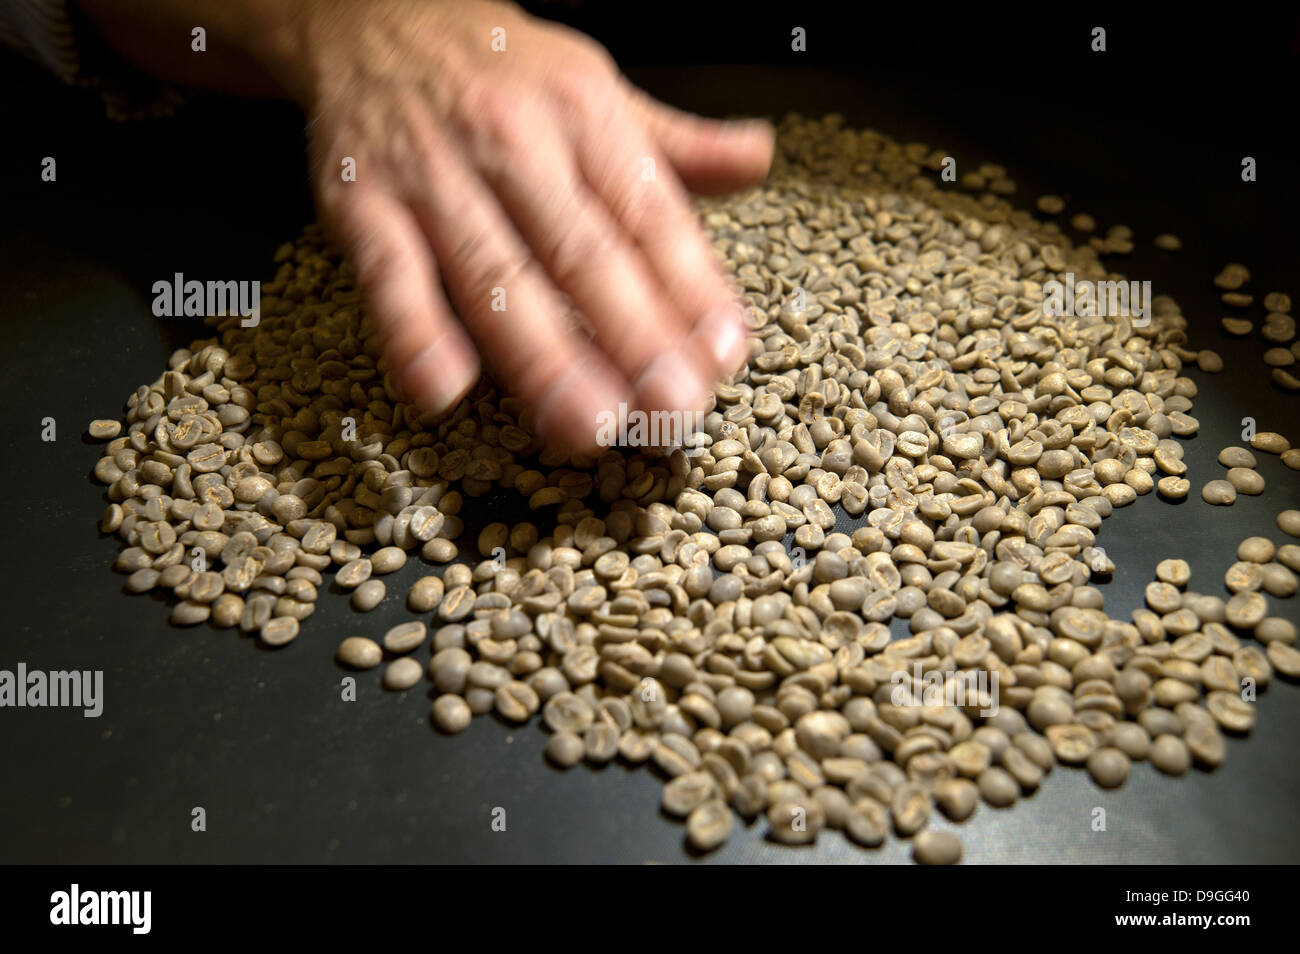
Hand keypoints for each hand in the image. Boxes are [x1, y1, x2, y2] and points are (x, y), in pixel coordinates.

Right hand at [286, 0, 773, 449]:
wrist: (376, 16)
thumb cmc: (500, 71)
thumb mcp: (599, 89)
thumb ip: (676, 144)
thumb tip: (757, 159)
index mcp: (585, 117)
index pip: (650, 214)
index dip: (691, 286)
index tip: (722, 352)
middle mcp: (514, 144)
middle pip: (581, 253)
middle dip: (631, 336)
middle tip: (671, 405)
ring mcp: (435, 176)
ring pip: (495, 275)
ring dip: (542, 358)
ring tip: (587, 425)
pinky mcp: (362, 205)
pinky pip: (389, 275)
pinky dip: (413, 332)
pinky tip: (443, 388)